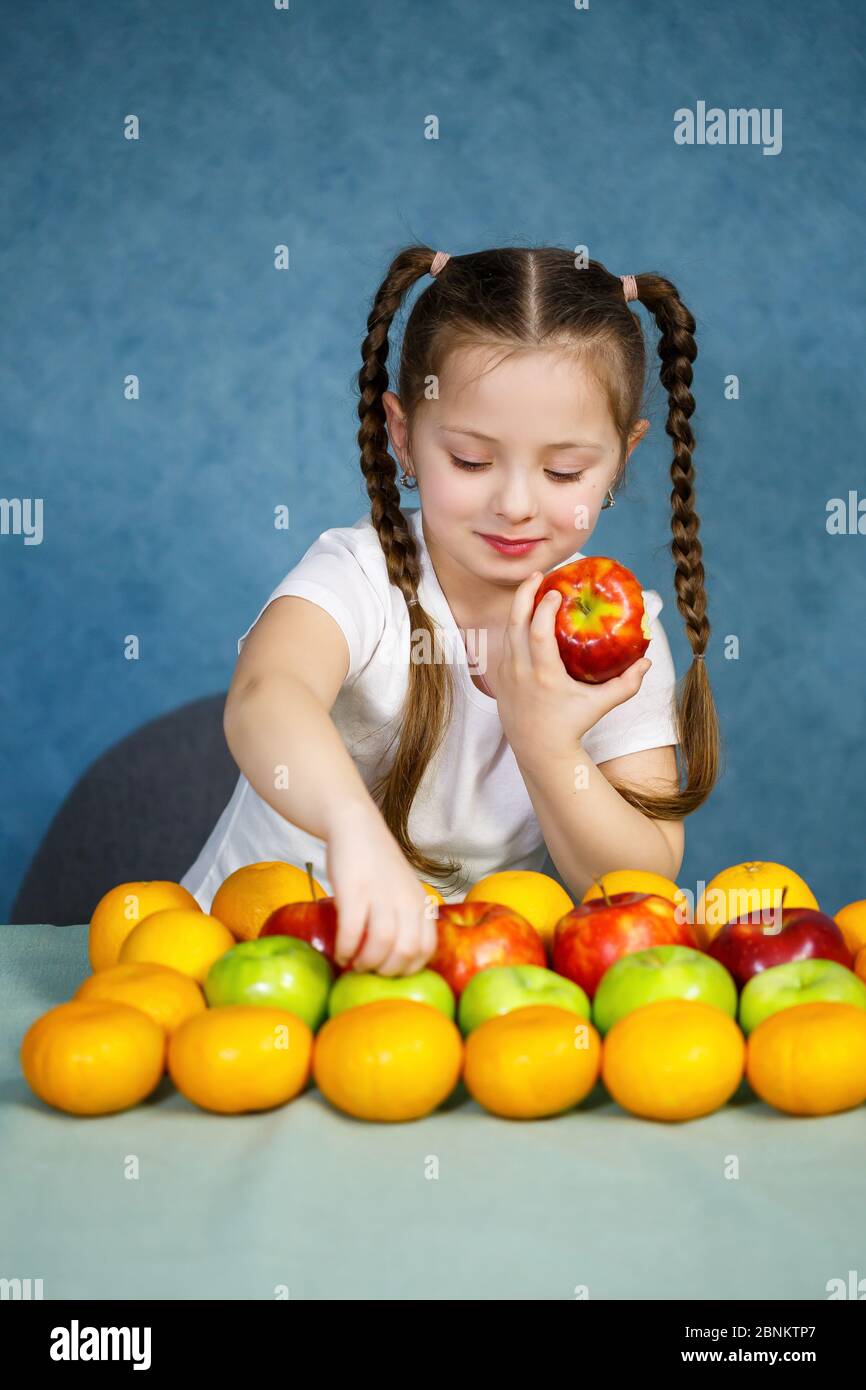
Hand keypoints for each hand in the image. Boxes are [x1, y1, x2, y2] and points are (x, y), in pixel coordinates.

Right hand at [325, 803, 438, 975]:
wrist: (355, 826)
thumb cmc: (376, 864)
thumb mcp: (403, 890)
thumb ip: (406, 918)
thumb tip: (396, 957)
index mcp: (421, 903)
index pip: (426, 949)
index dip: (407, 969)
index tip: (388, 971)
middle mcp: (406, 900)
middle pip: (405, 952)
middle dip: (385, 971)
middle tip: (367, 970)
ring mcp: (381, 895)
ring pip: (382, 945)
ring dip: (365, 963)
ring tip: (352, 963)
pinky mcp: (355, 890)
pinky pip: (352, 931)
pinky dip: (346, 949)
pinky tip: (340, 952)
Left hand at [493, 570, 652, 760]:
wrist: (539, 752)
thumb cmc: (572, 726)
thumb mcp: (600, 706)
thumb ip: (626, 685)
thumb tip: (647, 662)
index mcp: (543, 675)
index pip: (538, 632)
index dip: (544, 608)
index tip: (556, 592)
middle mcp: (520, 672)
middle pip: (515, 623)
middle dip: (523, 594)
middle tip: (537, 575)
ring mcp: (506, 675)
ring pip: (508, 633)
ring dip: (518, 609)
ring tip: (532, 590)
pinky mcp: (500, 680)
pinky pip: (506, 647)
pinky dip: (515, 629)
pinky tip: (527, 619)